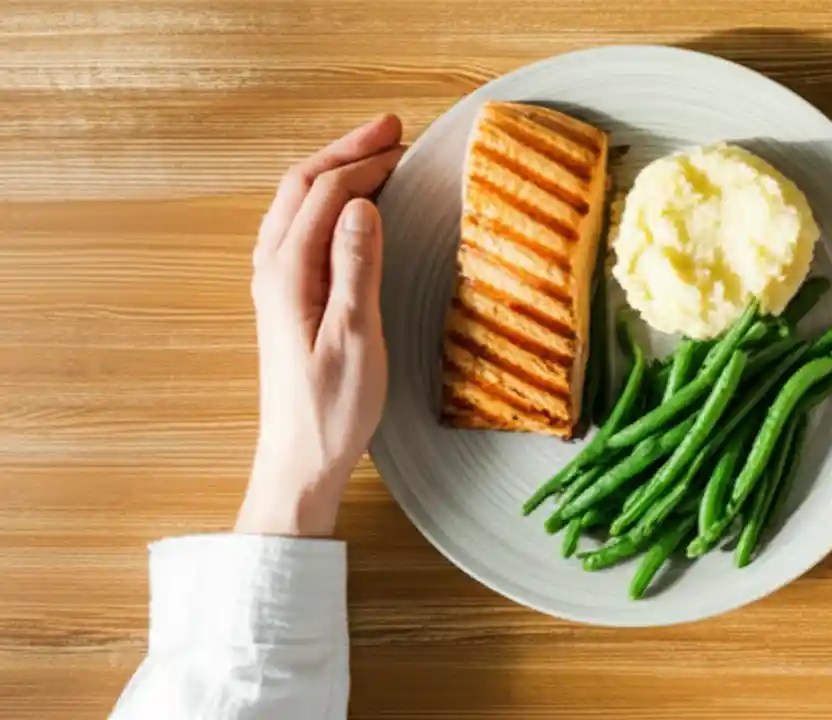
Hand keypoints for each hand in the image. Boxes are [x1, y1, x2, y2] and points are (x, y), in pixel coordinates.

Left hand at [236, 115, 404, 536]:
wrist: (299, 458)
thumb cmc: (333, 407)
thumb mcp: (356, 336)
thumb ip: (358, 267)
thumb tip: (363, 206)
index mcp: (289, 273)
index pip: (325, 194)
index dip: (363, 162)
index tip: (404, 143)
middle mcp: (273, 268)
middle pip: (303, 186)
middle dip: (345, 151)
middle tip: (390, 129)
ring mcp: (275, 282)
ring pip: (298, 204)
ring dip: (334, 170)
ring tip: (374, 154)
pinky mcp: (286, 297)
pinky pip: (300, 227)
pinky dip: (327, 200)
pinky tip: (349, 205)